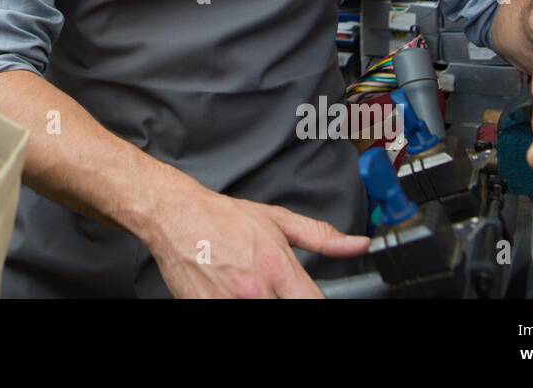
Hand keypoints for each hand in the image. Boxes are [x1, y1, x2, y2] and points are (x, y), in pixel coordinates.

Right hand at [144, 181, 370, 297]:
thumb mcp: (277, 220)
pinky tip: (230, 293)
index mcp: (277, 267)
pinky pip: (229, 318)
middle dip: (285, 303)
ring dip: (260, 305)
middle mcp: (255, 290)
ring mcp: (228, 304)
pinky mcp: (205, 309)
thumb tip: (358, 244)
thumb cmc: (222, 218)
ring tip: (248, 290)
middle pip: (288, 313)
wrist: (175, 215)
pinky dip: (234, 307)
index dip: (316, 304)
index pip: (314, 304)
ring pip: (259, 317)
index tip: (309, 298)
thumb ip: (320, 237)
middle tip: (273, 291)